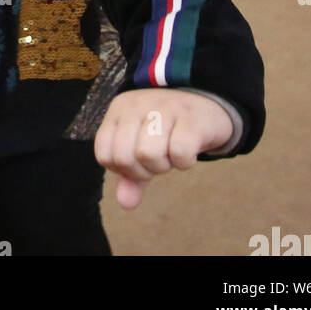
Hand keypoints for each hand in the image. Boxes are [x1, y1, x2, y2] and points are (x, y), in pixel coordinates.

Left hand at [94, 88, 234, 209]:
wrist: (206, 106)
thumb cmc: (167, 130)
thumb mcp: (142, 147)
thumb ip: (130, 175)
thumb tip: (125, 204)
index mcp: (119, 110)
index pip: (104, 154)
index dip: (122, 170)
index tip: (140, 163)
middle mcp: (137, 105)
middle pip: (124, 157)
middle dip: (143, 171)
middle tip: (159, 160)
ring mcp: (163, 107)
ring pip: (147, 154)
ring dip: (164, 165)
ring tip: (171, 154)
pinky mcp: (190, 117)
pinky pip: (179, 152)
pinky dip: (184, 162)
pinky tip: (188, 152)